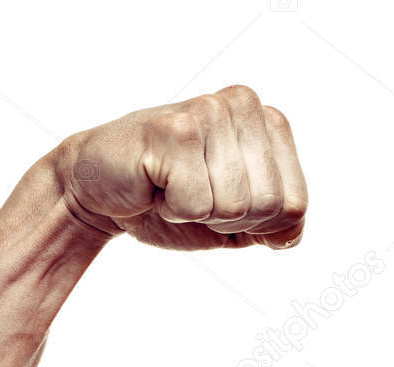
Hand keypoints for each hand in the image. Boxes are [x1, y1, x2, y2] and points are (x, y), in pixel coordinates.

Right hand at [52, 85, 307, 250]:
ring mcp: (210, 110)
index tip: (219, 201)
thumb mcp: (234, 219)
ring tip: (172, 185)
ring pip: (235, 205)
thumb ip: (274, 224)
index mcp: (269, 122)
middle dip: (227, 218)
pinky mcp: (175, 128)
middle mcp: (244, 104)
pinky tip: (155, 183)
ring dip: (197, 212)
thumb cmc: (167, 199)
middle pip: (269, 205)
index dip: (256, 224)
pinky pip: (197, 203)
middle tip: (192, 193)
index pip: (295, 204)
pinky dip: (173, 209)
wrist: (98, 190)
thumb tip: (290, 235)